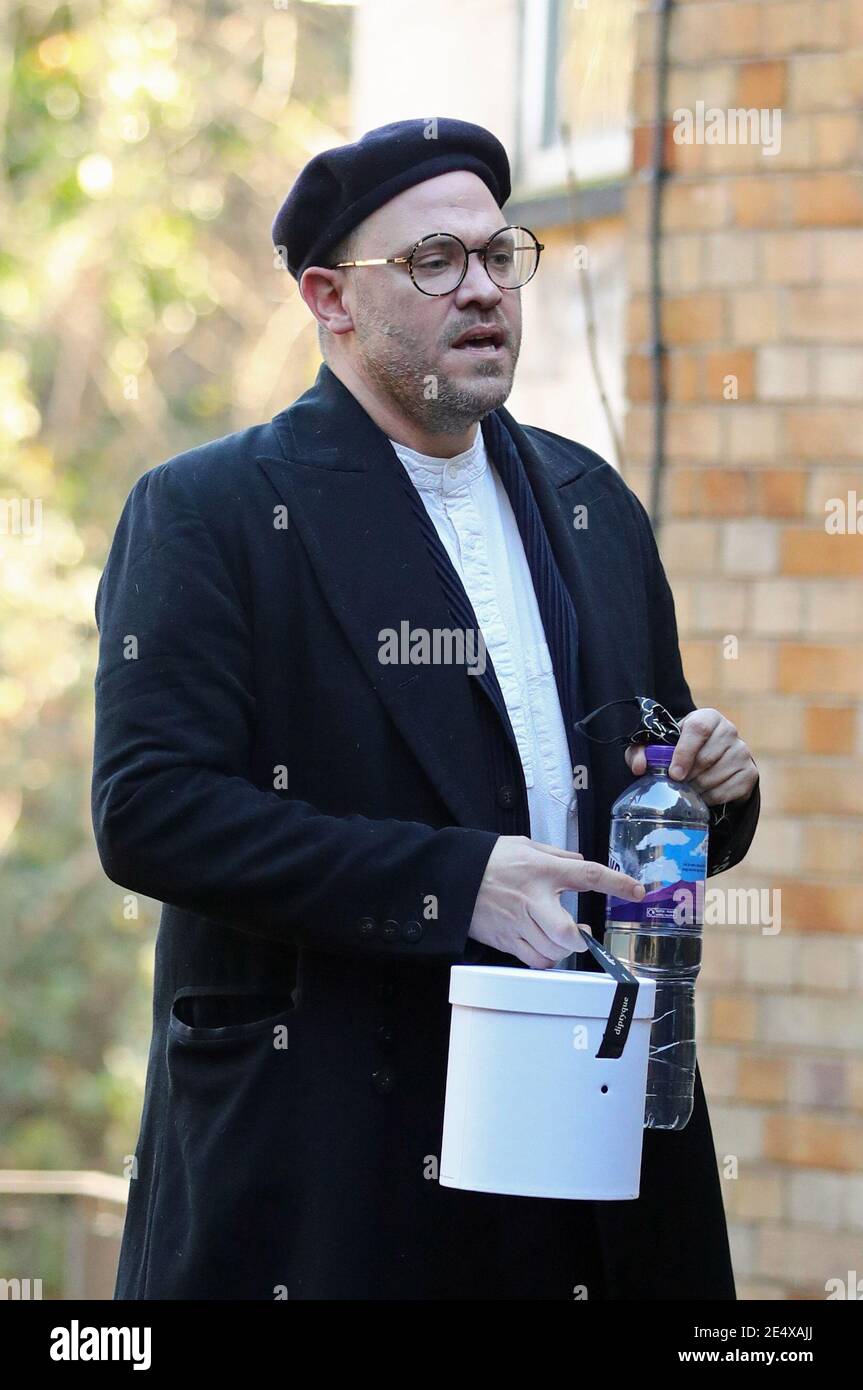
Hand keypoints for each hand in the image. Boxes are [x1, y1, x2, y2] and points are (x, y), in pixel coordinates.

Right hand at [468, 836, 644, 968]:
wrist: (450, 878)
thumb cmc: (489, 859)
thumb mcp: (524, 845)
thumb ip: (556, 854)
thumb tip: (579, 861)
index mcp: (542, 870)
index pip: (587, 875)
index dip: (616, 884)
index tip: (636, 892)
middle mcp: (533, 899)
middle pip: (565, 932)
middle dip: (579, 940)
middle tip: (583, 936)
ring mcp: (518, 923)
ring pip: (552, 951)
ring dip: (564, 950)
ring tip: (563, 939)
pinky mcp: (506, 940)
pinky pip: (534, 960)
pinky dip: (546, 959)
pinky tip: (546, 948)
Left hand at [624, 707, 758, 806]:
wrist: (710, 764)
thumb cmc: (679, 752)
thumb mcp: (658, 747)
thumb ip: (641, 752)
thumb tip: (639, 767)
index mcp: (707, 717)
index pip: (698, 729)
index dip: (684, 752)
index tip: (673, 773)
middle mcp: (729, 730)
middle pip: (706, 758)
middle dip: (687, 777)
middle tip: (677, 785)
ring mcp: (742, 751)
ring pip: (715, 777)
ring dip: (697, 789)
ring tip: (688, 789)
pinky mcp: (750, 772)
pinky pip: (727, 791)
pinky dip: (710, 798)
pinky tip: (702, 795)